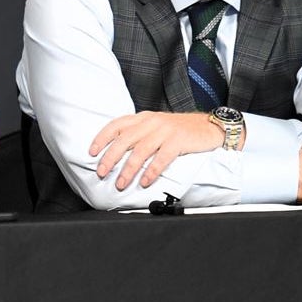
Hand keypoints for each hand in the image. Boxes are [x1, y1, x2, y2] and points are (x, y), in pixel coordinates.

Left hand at [89, 112, 223, 189]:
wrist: (209, 127)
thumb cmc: (180, 130)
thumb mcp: (156, 126)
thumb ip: (138, 134)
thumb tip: (116, 153)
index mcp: (143, 118)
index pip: (116, 125)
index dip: (102, 138)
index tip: (92, 152)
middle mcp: (151, 122)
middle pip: (125, 139)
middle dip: (110, 157)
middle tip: (101, 172)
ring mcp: (165, 131)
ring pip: (141, 150)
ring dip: (128, 169)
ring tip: (121, 183)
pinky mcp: (179, 141)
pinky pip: (161, 158)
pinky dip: (151, 171)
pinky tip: (144, 181)